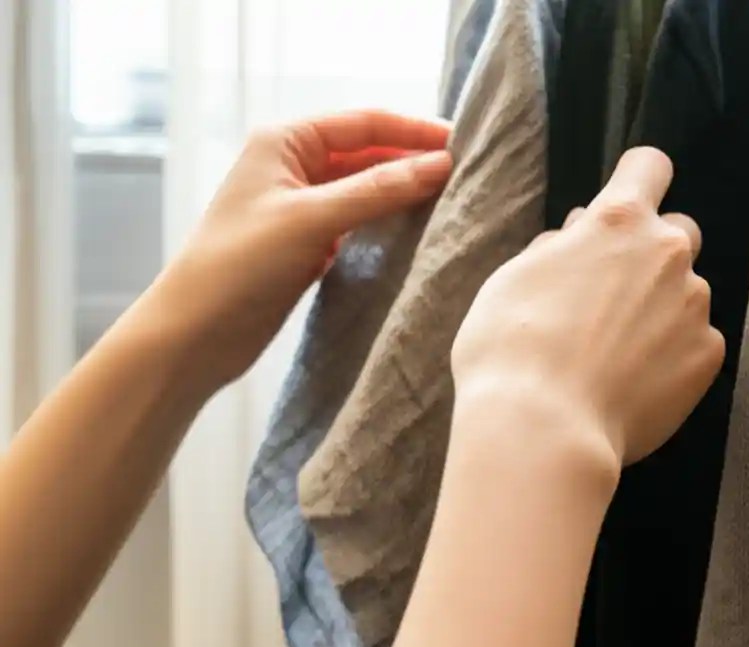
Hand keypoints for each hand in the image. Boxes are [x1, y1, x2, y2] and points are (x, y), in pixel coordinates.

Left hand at [150, 110, 453, 388]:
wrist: (193, 335)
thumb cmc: (237, 265)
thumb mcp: (311, 219)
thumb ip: (379, 190)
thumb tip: (441, 165)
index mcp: (285, 141)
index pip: (365, 123)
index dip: (414, 131)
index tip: (463, 147)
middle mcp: (294, 166)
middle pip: (370, 153)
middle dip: (414, 161)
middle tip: (468, 178)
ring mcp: (302, 206)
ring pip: (368, 189)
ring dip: (405, 193)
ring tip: (453, 203)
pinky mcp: (310, 243)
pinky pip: (361, 221)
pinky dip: (390, 223)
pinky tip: (420, 232)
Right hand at [451, 147, 724, 475]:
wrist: (543, 427)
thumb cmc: (512, 349)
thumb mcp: (515, 277)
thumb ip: (559, 248)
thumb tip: (575, 237)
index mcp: (617, 221)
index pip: (650, 166)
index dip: (639, 180)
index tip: (628, 199)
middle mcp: (667, 252)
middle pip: (679, 231)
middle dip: (652, 252)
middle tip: (613, 294)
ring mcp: (694, 304)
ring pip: (685, 293)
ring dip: (660, 310)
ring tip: (615, 354)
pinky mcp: (708, 354)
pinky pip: (695, 342)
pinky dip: (671, 356)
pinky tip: (633, 381)